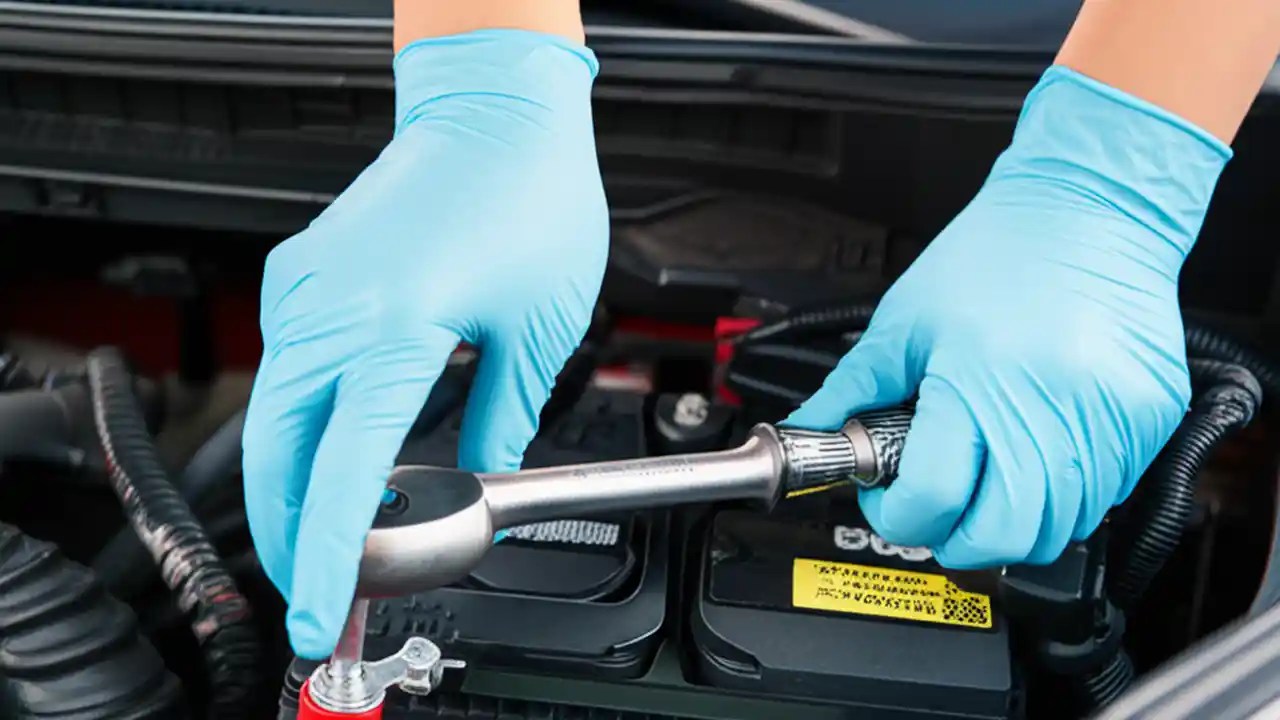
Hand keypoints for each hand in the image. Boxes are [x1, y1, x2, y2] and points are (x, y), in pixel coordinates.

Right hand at [240, 30, 607, 658]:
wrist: (496, 107)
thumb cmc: (530, 194)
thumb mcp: (541, 328)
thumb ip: (505, 416)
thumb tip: (487, 467)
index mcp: (394, 326)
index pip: (341, 472)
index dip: (326, 554)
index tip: (318, 608)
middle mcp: (333, 307)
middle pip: (275, 454)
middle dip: (290, 530)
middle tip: (324, 581)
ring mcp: (306, 287)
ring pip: (271, 414)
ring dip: (293, 478)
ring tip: (336, 526)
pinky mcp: (302, 273)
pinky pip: (287, 365)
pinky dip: (302, 419)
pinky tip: (337, 443)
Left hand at [786, 66, 1231, 568]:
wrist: (1092, 206)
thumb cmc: (1000, 251)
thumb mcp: (905, 319)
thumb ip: (853, 388)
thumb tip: (812, 430)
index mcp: (977, 385)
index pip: (934, 499)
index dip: (897, 511)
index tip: (888, 494)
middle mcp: (1049, 412)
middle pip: (1000, 538)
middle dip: (954, 537)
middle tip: (935, 505)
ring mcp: (1106, 424)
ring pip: (1057, 531)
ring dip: (1010, 523)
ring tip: (986, 475)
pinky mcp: (1145, 425)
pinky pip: (1104, 498)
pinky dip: (1061, 497)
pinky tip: (1036, 455)